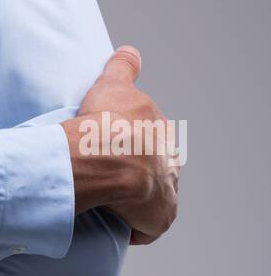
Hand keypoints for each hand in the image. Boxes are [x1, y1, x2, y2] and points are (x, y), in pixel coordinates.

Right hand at [61, 46, 179, 243]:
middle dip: (140, 171)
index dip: (134, 142)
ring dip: (137, 199)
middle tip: (108, 173)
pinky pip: (146, 226)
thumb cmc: (105, 123)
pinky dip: (134, 226)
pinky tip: (115, 221)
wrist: (105, 159)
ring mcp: (167, 191)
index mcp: (161, 132)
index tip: (114, 146)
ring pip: (153, 196)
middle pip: (157, 167)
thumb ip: (123, 66)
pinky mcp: (159, 218)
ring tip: (109, 199)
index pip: (153, 137)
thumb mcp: (113, 84)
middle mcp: (170, 161)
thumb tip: (130, 50)